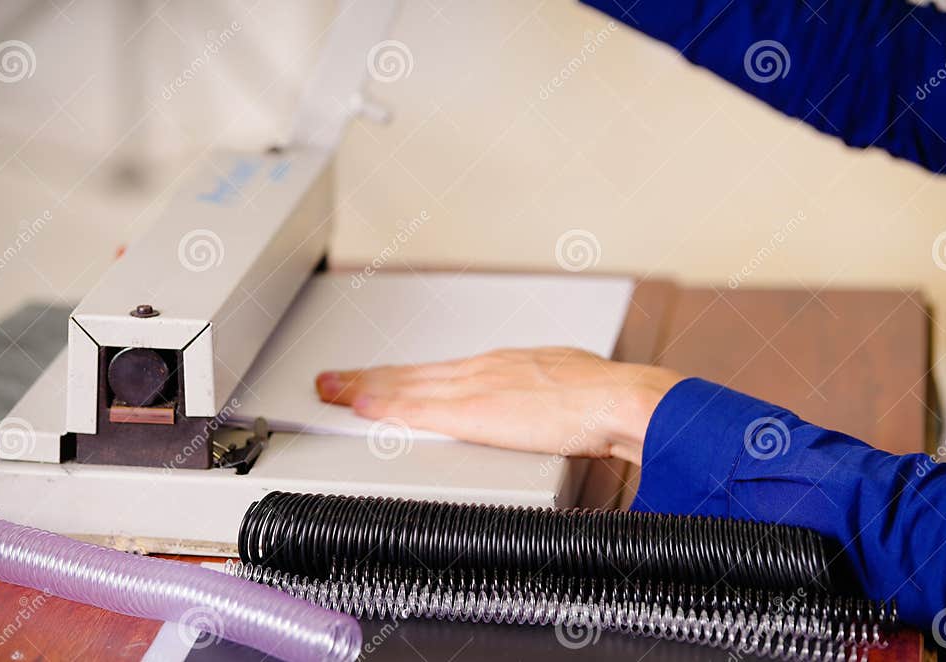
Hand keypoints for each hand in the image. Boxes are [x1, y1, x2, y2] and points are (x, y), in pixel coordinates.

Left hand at [316, 347, 682, 463]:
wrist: (615, 398)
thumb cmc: (600, 397)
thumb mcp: (562, 384)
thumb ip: (538, 395)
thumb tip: (538, 404)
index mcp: (502, 366)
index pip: (438, 372)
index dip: (402, 377)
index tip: (376, 380)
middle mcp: (480, 369)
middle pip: (412, 374)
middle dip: (368, 378)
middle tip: (330, 379)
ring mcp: (473, 386)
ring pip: (405, 385)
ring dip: (364, 387)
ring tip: (331, 389)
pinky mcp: (473, 410)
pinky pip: (415, 407)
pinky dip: (383, 406)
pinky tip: (358, 406)